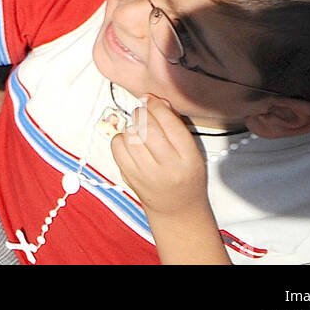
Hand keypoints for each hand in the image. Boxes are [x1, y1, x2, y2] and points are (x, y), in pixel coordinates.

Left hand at [110, 95, 208, 217]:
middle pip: (147, 127)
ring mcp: (145, 174)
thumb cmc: (186, 175)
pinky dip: (121, 138)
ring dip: (132, 125)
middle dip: (142, 113)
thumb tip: (155, 100)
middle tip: (144, 112)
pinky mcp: (128, 177)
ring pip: (130, 135)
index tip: (152, 100)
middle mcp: (167, 167)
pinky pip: (116, 146)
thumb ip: (176, 126)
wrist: (177, 209)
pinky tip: (130, 142)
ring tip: (140, 129)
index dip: (157, 106)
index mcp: (189, 158)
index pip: (170, 124)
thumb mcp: (192, 152)